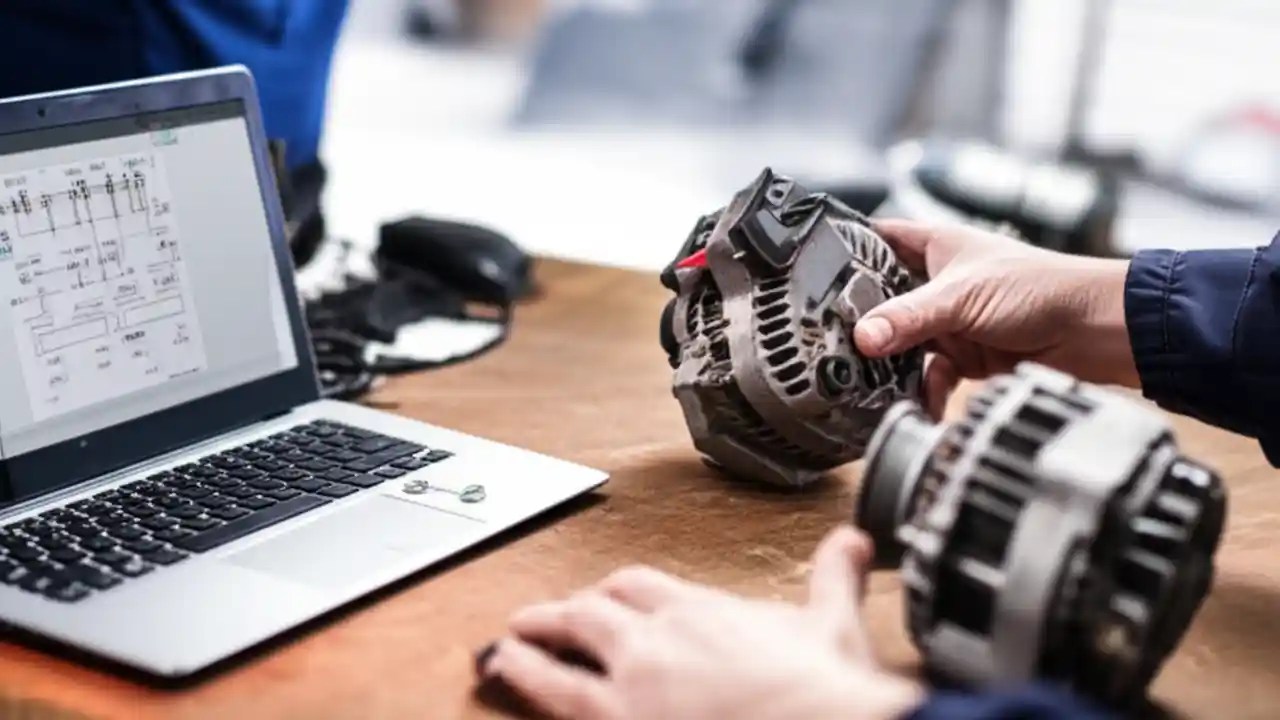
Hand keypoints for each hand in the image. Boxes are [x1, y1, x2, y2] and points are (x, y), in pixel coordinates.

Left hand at [479, 527, 922, 719]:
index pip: (637, 587)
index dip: (613, 591)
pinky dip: (534, 705)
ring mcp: (629, 695)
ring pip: (558, 668)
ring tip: (502, 654)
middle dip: (559, 616)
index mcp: (698, 612)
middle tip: (534, 619)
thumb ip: (833, 579)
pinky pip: (560, 716)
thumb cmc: (823, 689)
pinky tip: (514, 701)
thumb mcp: (833, 623)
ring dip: (526, 659)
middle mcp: (654, 646)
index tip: (604, 596)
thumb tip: (851, 544)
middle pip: (588, 615)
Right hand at [854, 219, 1136, 417]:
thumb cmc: (1042, 287)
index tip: (812, 270)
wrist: (1095, 331)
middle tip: (834, 341)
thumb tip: (863, 338)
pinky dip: (923, 390)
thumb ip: (909, 318)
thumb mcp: (962, 298)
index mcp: (936, 245)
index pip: (878, 238)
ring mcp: (951, 320)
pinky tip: (920, 402)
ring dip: (893, 364)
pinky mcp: (967, 355)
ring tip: (875, 381)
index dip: (847, 249)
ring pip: (903, 342)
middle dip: (864, 323)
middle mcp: (939, 280)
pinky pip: (930, 375)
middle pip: (884, 300)